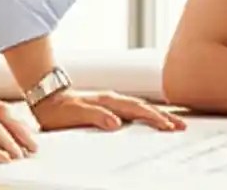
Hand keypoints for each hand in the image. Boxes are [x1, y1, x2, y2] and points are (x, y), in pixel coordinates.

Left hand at [31, 89, 186, 131]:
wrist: (46, 99)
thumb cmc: (59, 109)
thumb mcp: (76, 114)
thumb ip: (96, 116)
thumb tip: (116, 123)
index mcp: (109, 101)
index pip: (138, 110)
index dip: (154, 118)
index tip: (168, 127)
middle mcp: (112, 100)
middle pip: (144, 108)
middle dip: (163, 117)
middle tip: (180, 126)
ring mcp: (110, 102)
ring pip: (139, 108)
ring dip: (156, 115)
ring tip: (172, 123)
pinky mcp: (107, 107)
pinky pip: (132, 110)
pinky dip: (145, 114)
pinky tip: (148, 119)